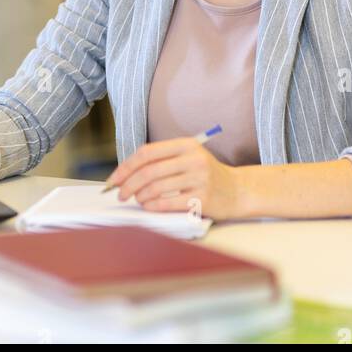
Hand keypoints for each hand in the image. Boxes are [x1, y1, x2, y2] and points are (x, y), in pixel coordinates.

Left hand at [107, 137, 241, 220]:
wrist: (237, 190)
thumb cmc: (205, 175)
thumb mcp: (187, 158)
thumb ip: (162, 160)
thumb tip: (125, 174)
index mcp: (186, 145)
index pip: (147, 153)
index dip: (126, 167)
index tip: (114, 179)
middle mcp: (193, 159)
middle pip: (149, 171)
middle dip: (128, 184)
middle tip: (120, 194)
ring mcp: (199, 178)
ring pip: (156, 187)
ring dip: (140, 196)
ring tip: (137, 200)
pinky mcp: (203, 198)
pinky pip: (169, 203)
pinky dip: (153, 205)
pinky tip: (148, 206)